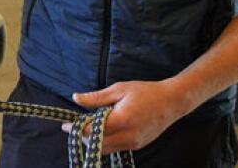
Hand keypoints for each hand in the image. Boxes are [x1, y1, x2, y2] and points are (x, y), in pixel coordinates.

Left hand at [62, 80, 186, 153]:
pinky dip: (105, 142)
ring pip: (106, 149)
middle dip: (83, 137)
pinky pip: (116, 148)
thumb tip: (76, 98)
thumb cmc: (145, 92)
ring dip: (93, 141)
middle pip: (97, 144)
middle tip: (73, 127)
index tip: (66, 125)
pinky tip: (102, 130)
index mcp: (123, 119)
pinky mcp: (138, 146)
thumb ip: (97, 97)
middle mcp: (129, 136)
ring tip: (87, 127)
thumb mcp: (119, 89)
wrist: (171, 102)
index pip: (93, 130)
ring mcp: (134, 143)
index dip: (77, 129)